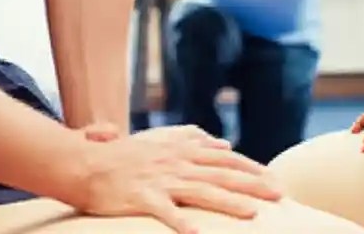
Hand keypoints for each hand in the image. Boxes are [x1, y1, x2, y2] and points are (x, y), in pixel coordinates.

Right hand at [78, 124, 282, 233]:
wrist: (85, 164)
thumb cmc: (122, 156)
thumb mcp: (161, 142)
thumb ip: (193, 140)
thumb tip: (223, 143)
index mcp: (181, 150)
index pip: (224, 157)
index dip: (251, 167)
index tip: (274, 178)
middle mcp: (175, 162)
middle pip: (221, 173)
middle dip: (252, 184)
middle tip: (278, 194)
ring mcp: (159, 180)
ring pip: (201, 191)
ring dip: (228, 202)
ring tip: (252, 214)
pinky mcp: (141, 197)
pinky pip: (165, 213)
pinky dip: (181, 223)